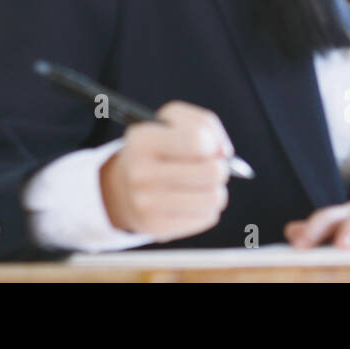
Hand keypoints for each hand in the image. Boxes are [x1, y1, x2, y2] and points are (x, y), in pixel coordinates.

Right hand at [99, 100, 232, 240]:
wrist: (125, 187)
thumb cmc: (159, 147)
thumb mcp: (172, 120)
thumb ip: (204, 123)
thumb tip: (224, 152)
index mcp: (141, 140)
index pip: (196, 140)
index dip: (212, 143)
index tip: (208, 147)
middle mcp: (140, 172)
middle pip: (212, 172)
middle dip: (220, 168)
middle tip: (209, 167)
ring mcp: (146, 203)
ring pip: (214, 198)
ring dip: (217, 189)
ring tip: (204, 185)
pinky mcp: (158, 228)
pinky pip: (207, 217)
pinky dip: (207, 208)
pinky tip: (192, 201)